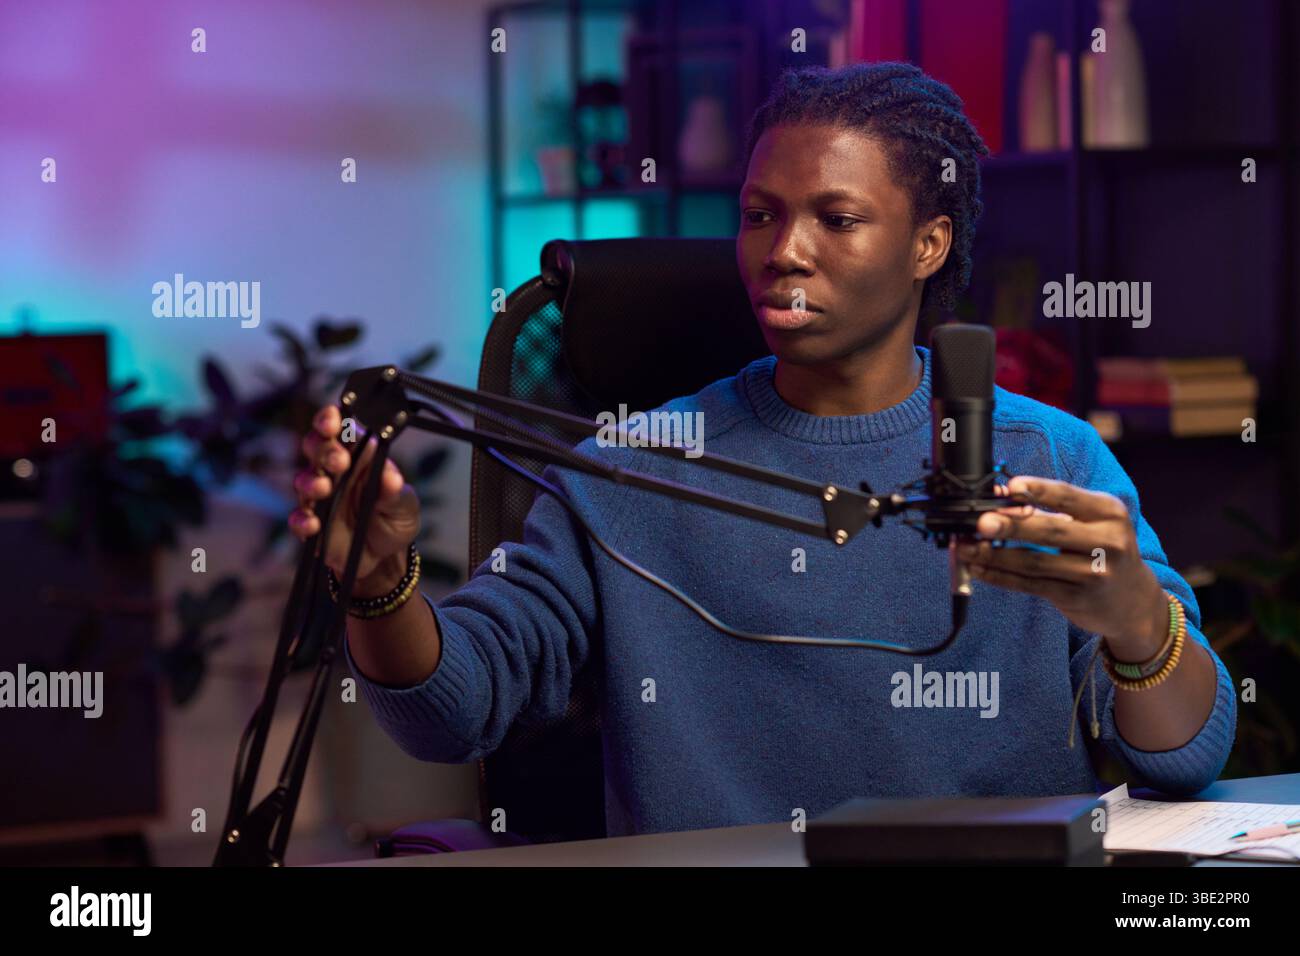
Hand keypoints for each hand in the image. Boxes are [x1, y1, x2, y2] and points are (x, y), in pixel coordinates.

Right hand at [288, 404, 419, 594]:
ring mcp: (320, 496)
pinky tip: (314, 524)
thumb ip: (396, 492)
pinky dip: (302, 520)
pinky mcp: (311, 523)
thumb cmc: (394, 519)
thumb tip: (391, 476)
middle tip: (339, 460)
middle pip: (316, 447)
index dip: (332, 419)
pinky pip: (298, 517)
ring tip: (324, 489)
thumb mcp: (405, 506)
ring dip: (311, 482)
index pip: (341, 429)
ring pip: (304, 479)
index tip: (334, 421)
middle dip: (323, 449)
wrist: (385, 557)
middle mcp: (335, 471)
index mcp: (360, 456)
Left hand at [956, 475, 1167, 659]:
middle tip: (980, 521)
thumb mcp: (1095, 522)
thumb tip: (999, 496)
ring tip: (965, 547)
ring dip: (994, 555)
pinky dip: (999, 576)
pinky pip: (1030, 585)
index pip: (1070, 497)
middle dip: (1010, 525)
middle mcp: (1108, 542)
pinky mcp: (1076, 598)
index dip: (1038, 490)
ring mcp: (1093, 574)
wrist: (1133, 602)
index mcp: (1110, 513)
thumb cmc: (1103, 550)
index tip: (1009, 486)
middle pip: (1050, 530)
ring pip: (1034, 562)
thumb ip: (1054, 509)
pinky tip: (978, 568)